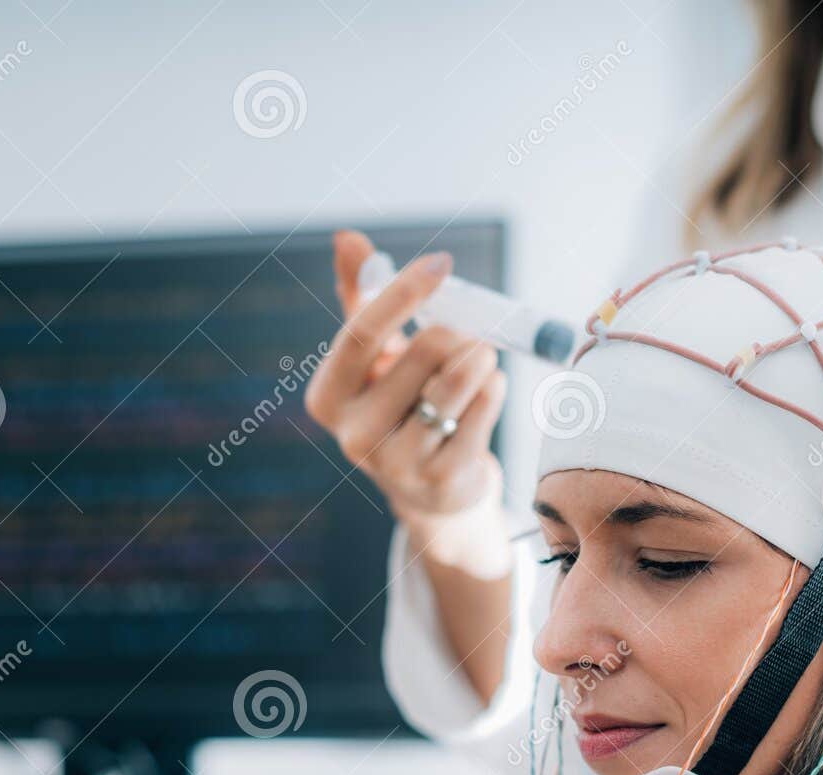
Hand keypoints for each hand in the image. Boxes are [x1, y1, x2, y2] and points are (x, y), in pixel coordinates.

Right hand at [305, 230, 509, 569]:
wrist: (432, 487)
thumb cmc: (402, 404)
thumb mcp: (377, 354)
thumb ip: (362, 295)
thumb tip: (347, 238)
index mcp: (328, 397)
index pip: (362, 332)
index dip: (405, 292)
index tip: (440, 263)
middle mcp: (353, 435)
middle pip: (425, 349)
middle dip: (457, 331)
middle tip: (467, 337)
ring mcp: (396, 464)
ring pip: (459, 379)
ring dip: (480, 358)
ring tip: (478, 364)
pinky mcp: (441, 480)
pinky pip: (484, 407)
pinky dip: (494, 389)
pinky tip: (485, 394)